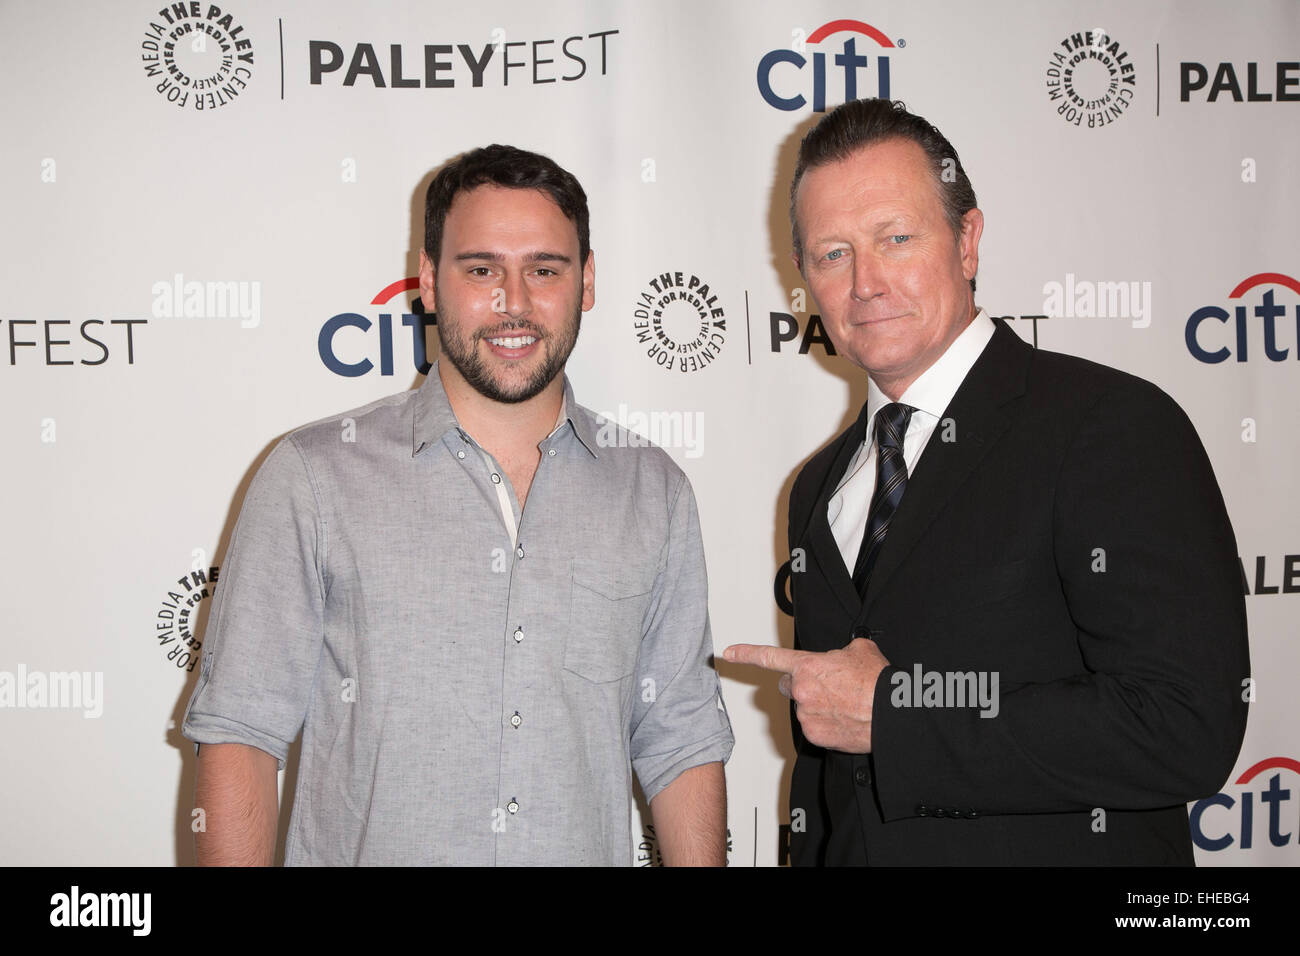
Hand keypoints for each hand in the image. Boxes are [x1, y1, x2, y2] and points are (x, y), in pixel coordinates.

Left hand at [723, 638, 889, 752]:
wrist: (891, 713)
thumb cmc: (877, 683)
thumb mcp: (860, 650)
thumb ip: (841, 650)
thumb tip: (842, 655)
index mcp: (807, 666)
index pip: (769, 657)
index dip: (746, 654)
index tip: (729, 653)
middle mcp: (801, 691)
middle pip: (788, 686)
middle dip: (802, 685)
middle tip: (826, 687)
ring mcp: (806, 716)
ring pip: (803, 708)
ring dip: (817, 705)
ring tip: (844, 703)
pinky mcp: (814, 736)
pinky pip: (813, 727)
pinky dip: (825, 723)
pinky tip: (843, 718)